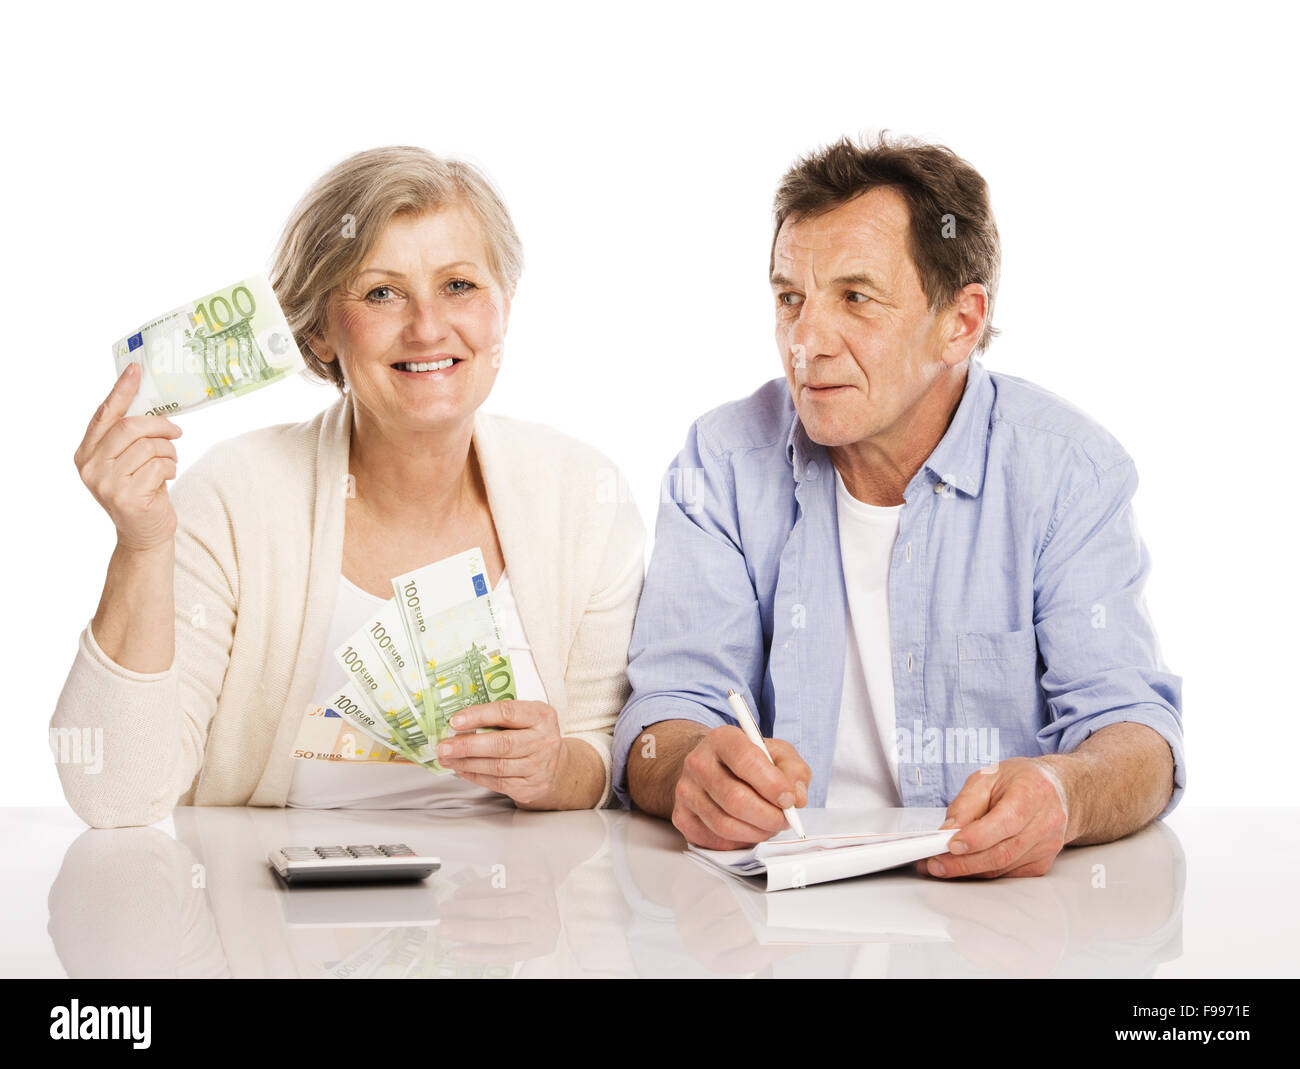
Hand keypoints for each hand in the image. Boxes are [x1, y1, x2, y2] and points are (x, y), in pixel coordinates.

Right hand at [74, 363, 182, 551]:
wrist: (144, 532)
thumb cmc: (140, 490)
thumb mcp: (128, 460)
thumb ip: (129, 436)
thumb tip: (151, 403)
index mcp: (86, 452)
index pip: (104, 414)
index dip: (121, 391)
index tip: (136, 370)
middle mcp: (90, 466)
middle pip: (130, 427)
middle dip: (159, 425)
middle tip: (175, 430)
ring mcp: (106, 483)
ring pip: (149, 447)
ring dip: (168, 451)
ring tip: (169, 462)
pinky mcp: (126, 497)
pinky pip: (159, 466)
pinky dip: (170, 467)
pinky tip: (166, 476)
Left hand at [436, 700, 563, 806]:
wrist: (557, 766)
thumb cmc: (532, 735)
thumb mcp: (526, 717)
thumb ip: (499, 716)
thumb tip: (459, 722)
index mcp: (541, 716)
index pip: (507, 713)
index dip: (479, 716)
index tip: (455, 721)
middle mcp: (544, 741)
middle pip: (501, 744)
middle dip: (467, 745)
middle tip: (444, 746)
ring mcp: (538, 767)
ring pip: (496, 766)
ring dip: (466, 763)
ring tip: (446, 758)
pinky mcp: (530, 787)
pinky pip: (496, 783)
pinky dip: (474, 776)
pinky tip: (461, 769)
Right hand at [672, 725, 809, 850]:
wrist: (711, 768)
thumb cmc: (748, 762)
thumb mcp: (777, 753)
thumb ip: (794, 770)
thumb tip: (796, 798)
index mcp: (722, 739)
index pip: (746, 760)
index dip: (772, 785)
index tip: (789, 800)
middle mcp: (697, 763)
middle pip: (735, 799)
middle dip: (768, 816)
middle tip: (784, 820)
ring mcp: (686, 791)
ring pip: (725, 825)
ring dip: (756, 832)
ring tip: (769, 825)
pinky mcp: (682, 817)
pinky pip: (715, 840)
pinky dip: (739, 841)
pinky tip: (748, 828)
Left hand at [920, 757, 1069, 878]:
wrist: (1054, 790)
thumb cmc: (1019, 780)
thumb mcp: (986, 778)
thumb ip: (965, 805)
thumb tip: (945, 833)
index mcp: (1033, 793)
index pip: (1005, 823)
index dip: (975, 838)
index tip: (948, 845)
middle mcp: (1046, 821)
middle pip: (1003, 852)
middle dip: (964, 862)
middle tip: (935, 864)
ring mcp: (1047, 845)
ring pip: (1003, 867)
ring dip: (969, 869)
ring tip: (942, 865)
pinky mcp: (1042, 862)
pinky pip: (1007, 873)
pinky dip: (983, 871)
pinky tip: (966, 864)